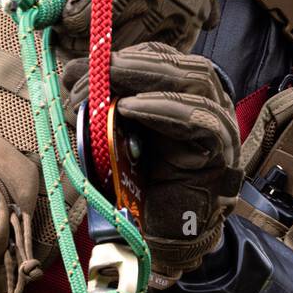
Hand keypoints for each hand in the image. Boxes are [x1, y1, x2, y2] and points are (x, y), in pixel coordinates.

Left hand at [63, 42, 242, 282]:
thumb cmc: (140, 184)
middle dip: (128, 65)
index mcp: (184, 94)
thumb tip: (70, 72)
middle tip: (88, 76)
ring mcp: (220, 125)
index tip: (82, 67)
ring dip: (144, 79)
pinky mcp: (222, 152)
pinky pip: (199, 120)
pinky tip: (130, 108)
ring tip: (106, 87)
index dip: (123, 56)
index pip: (161, 58)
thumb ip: (97, 104)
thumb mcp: (112, 135)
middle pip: (178, 64)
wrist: (164, 236)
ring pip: (195, 81)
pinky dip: (163, 108)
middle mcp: (208, 103)